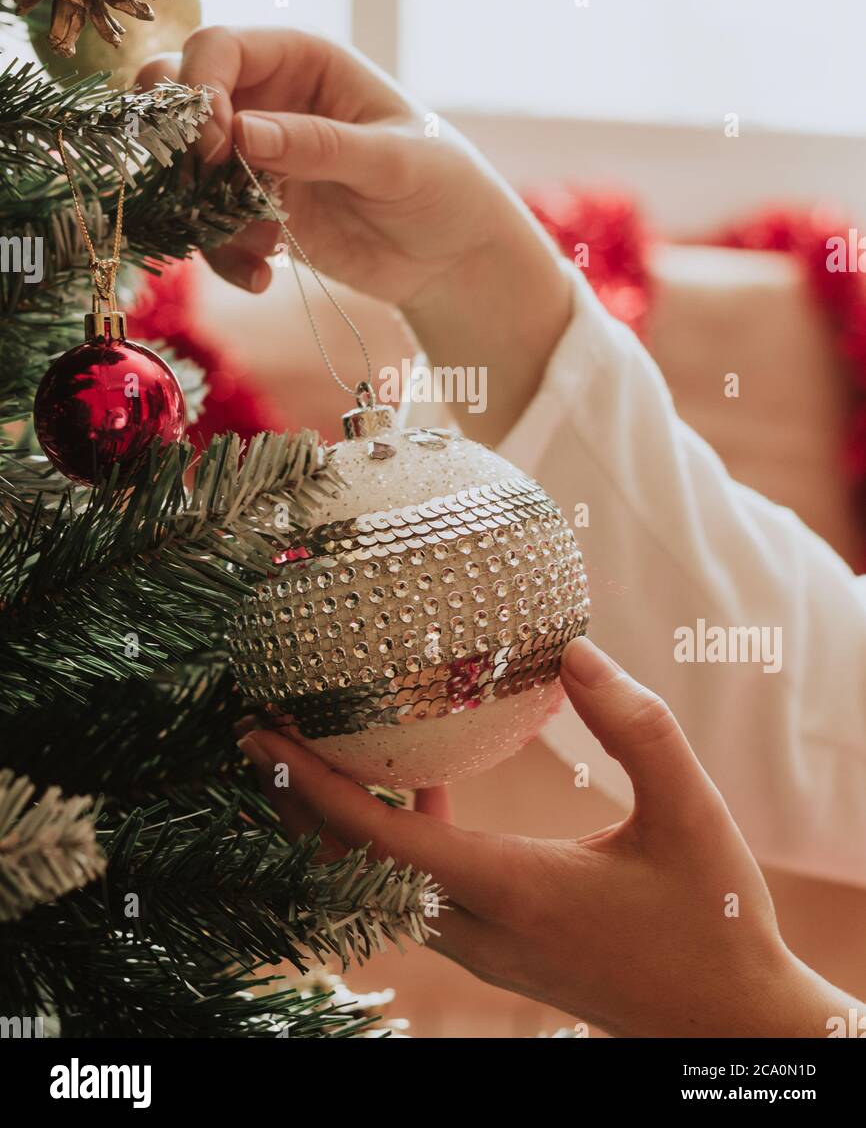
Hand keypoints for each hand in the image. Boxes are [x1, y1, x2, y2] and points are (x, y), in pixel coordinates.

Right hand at [137, 27, 572, 441]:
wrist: (451, 256)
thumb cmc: (441, 184)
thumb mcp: (393, 161)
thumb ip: (320, 144)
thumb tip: (242, 132)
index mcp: (303, 60)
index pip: (219, 47)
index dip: (202, 88)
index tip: (217, 145)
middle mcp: (267, 99)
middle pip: (177, 92)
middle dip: (177, 142)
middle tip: (205, 186)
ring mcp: (254, 156)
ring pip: (181, 165)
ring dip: (200, 209)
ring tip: (259, 248)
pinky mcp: (251, 209)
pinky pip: (205, 223)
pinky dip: (222, 253)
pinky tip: (263, 278)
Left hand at [238, 638, 861, 1037]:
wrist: (729, 1022)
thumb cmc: (715, 918)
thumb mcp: (691, 811)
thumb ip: (636, 726)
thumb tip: (573, 650)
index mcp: (512, 891)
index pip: (379, 844)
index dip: (311, 790)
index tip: (261, 739)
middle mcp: (480, 929)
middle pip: (355, 867)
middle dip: (298, 802)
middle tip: (259, 733)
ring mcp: (486, 948)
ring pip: (382, 885)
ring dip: (340, 824)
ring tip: (317, 753)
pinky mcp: (502, 950)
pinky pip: (419, 893)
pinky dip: (395, 842)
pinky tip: (423, 792)